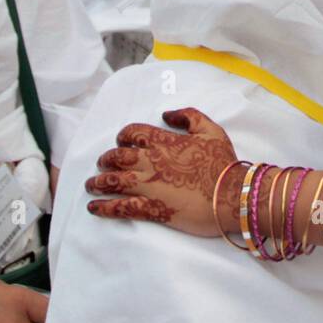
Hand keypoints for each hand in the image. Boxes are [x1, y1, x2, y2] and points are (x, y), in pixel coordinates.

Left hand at [85, 108, 241, 237]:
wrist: (232, 195)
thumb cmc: (223, 163)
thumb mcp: (211, 130)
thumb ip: (189, 116)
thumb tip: (167, 114)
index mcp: (164, 142)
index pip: (133, 133)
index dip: (123, 137)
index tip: (121, 142)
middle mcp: (151, 162)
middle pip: (117, 157)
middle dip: (106, 160)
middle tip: (103, 165)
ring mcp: (149, 185)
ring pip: (113, 181)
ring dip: (98, 182)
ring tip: (91, 185)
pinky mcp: (152, 208)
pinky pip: (121, 207)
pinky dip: (104, 207)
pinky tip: (94, 207)